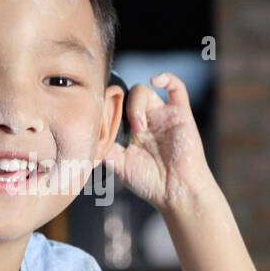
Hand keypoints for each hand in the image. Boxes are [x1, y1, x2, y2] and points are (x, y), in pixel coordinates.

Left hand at [102, 71, 215, 211]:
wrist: (176, 192)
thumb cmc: (150, 183)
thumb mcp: (119, 165)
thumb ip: (105, 148)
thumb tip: (88, 136)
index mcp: (131, 131)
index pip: (115, 107)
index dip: (107, 106)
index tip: (101, 114)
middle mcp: (146, 120)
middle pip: (126, 97)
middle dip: (121, 107)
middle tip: (125, 129)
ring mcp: (163, 115)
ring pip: (144, 90)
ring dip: (136, 105)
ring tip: (139, 127)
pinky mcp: (180, 114)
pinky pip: (177, 87)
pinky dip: (166, 78)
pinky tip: (156, 81)